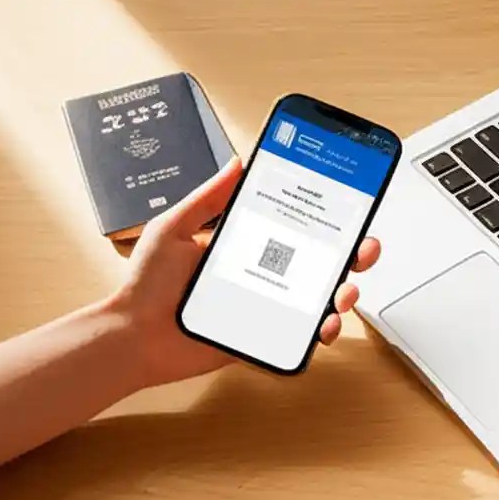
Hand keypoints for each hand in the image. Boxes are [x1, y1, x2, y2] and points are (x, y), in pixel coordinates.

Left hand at [105, 157, 381, 387]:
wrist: (132, 336)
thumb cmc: (147, 285)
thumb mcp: (174, 227)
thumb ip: (208, 198)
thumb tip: (237, 162)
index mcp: (247, 245)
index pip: (297, 226)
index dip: (328, 217)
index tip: (350, 202)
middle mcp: (264, 274)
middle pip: (322, 261)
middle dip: (354, 253)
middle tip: (365, 247)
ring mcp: (268, 306)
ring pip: (321, 298)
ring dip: (346, 292)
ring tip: (346, 290)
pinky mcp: (265, 337)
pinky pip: (303, 335)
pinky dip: (324, 330)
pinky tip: (327, 322)